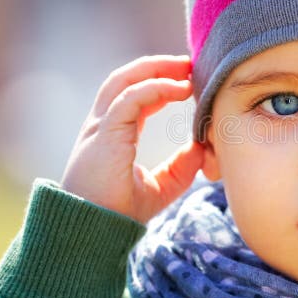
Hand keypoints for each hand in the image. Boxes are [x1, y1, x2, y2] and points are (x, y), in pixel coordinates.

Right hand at [60, 55, 204, 222]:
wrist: (95, 234)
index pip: (133, 95)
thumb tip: (202, 147)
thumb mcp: (160, 187)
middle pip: (126, 79)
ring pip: (124, 81)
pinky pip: (129, 99)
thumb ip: (180, 167)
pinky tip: (180, 88)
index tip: (187, 78)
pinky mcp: (104, 134)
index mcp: (112, 134)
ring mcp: (101, 127)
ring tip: (185, 67)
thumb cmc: (120, 213)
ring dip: (156, 68)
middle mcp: (103, 125)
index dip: (159, 83)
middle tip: (189, 63)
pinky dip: (155, 88)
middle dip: (157, 66)